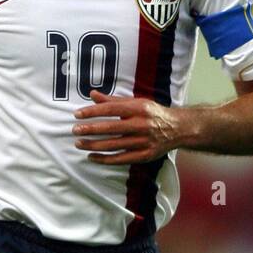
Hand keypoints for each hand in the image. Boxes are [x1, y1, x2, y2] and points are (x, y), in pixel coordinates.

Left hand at [72, 90, 197, 164]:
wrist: (178, 129)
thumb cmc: (152, 113)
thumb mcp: (136, 102)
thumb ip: (113, 101)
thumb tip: (92, 94)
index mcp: (138, 108)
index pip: (111, 109)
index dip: (93, 112)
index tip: (77, 114)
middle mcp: (141, 125)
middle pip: (111, 128)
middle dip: (90, 129)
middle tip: (74, 130)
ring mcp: (143, 142)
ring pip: (114, 145)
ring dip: (94, 145)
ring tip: (79, 143)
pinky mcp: (144, 155)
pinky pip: (121, 159)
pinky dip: (104, 159)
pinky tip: (92, 156)